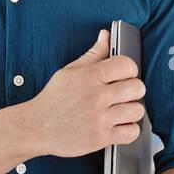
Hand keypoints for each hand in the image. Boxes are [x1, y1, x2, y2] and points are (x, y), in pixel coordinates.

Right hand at [22, 28, 144, 157]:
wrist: (36, 126)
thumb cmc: (53, 98)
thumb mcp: (69, 71)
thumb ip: (93, 54)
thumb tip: (106, 35)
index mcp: (89, 76)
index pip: (127, 65)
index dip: (129, 70)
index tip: (124, 76)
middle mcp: (96, 96)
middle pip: (137, 87)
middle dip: (134, 90)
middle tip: (123, 94)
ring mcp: (99, 118)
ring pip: (137, 110)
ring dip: (132, 110)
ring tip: (121, 110)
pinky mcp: (101, 138)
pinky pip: (132, 132)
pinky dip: (129, 130)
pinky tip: (118, 125)